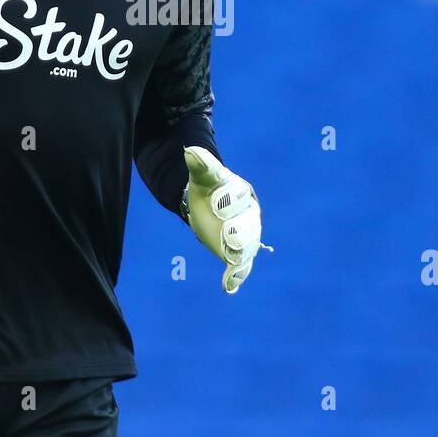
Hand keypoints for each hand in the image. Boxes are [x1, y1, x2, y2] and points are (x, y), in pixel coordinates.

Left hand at [181, 146, 270, 293]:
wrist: (210, 204)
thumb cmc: (209, 188)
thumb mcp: (203, 177)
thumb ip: (200, 165)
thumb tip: (189, 151)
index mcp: (241, 192)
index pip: (237, 195)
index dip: (228, 200)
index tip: (216, 204)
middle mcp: (248, 214)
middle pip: (247, 225)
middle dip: (240, 232)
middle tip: (230, 238)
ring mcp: (246, 235)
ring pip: (247, 247)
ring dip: (240, 255)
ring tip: (233, 264)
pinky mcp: (238, 252)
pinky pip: (241, 265)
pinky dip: (237, 275)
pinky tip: (229, 285)